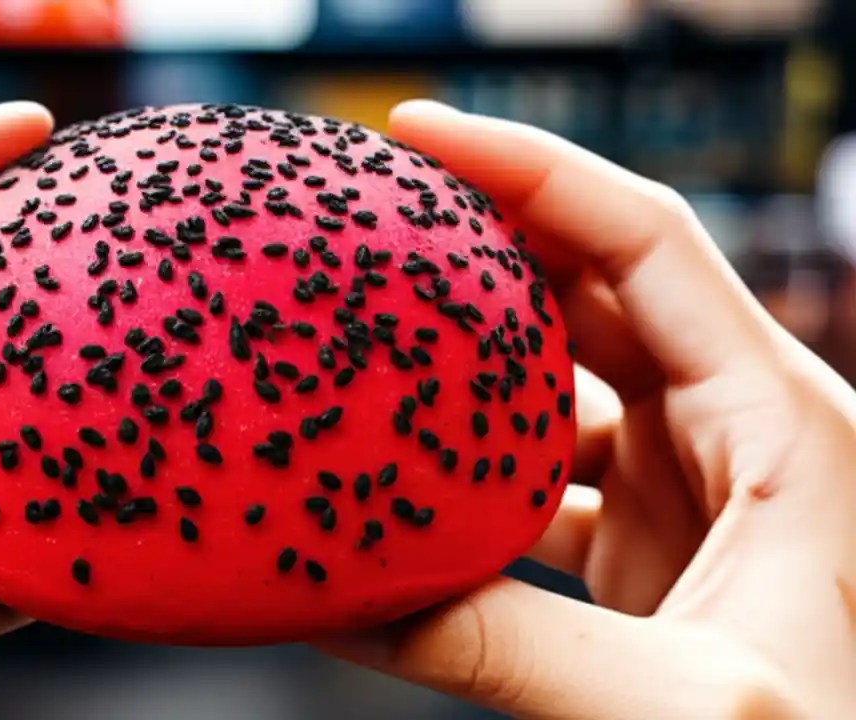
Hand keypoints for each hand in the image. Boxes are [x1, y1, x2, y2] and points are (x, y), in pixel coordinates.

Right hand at [315, 101, 855, 718]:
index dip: (531, 171)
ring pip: (558, 381)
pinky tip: (408, 479)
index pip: (646, 240)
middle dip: (484, 240)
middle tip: (377, 216)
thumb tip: (343, 602)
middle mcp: (737, 433)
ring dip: (468, 361)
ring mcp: (686, 487)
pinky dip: (469, 469)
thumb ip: (506, 648)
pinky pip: (539, 471)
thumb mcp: (677, 703)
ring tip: (374, 336)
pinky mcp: (643, 545)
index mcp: (784, 422)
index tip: (418, 135)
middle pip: (592, 286)